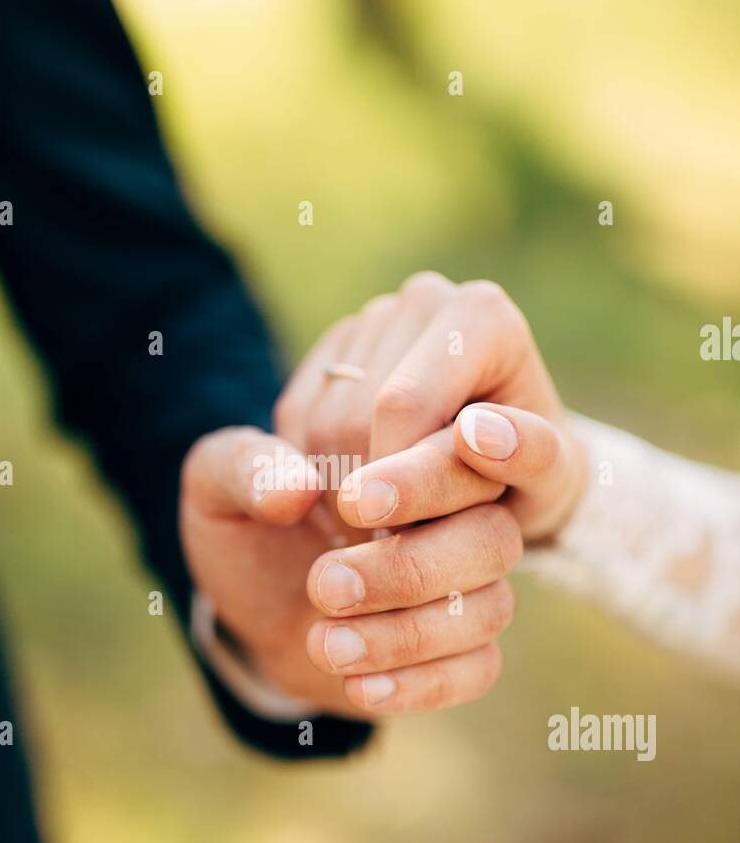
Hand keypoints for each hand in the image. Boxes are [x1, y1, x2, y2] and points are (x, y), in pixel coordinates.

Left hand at [179, 422, 520, 714]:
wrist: (252, 605)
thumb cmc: (250, 526)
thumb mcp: (219, 484)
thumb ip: (247, 468)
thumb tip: (293, 488)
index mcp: (415, 452)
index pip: (463, 450)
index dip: (423, 478)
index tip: (349, 502)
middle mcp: (461, 513)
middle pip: (491, 535)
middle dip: (407, 568)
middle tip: (325, 585)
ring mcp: (471, 584)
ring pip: (488, 609)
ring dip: (405, 634)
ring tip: (323, 643)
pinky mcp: (465, 648)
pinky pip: (479, 669)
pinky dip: (421, 684)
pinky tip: (358, 686)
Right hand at [274, 272, 588, 544]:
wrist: (507, 472)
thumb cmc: (534, 479)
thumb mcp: (547, 482)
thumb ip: (525, 458)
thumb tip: (474, 434)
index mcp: (480, 314)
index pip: (402, 405)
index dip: (395, 481)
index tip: (408, 538)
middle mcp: (423, 300)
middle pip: (357, 413)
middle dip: (370, 491)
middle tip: (393, 543)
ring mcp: (372, 320)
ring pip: (318, 422)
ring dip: (338, 491)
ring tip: (378, 527)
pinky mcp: (332, 348)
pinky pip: (294, 423)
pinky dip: (314, 477)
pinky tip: (354, 499)